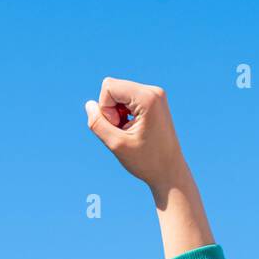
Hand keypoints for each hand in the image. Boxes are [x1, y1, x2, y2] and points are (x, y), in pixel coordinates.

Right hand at [84, 79, 187, 195]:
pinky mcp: (153, 101)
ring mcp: (154, 95)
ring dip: (116, 113)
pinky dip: (123, 113)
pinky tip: (132, 128)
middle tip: (123, 130)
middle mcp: (153, 91)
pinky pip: (126, 99)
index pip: (109, 87)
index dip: (105, 108)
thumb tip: (89, 104)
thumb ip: (97, 123)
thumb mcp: (116, 144)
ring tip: (128, 131)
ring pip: (118, 93)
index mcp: (148, 97)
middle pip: (113, 88)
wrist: (169, 171)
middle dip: (110, 110)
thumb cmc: (147, 161)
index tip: (118, 127)